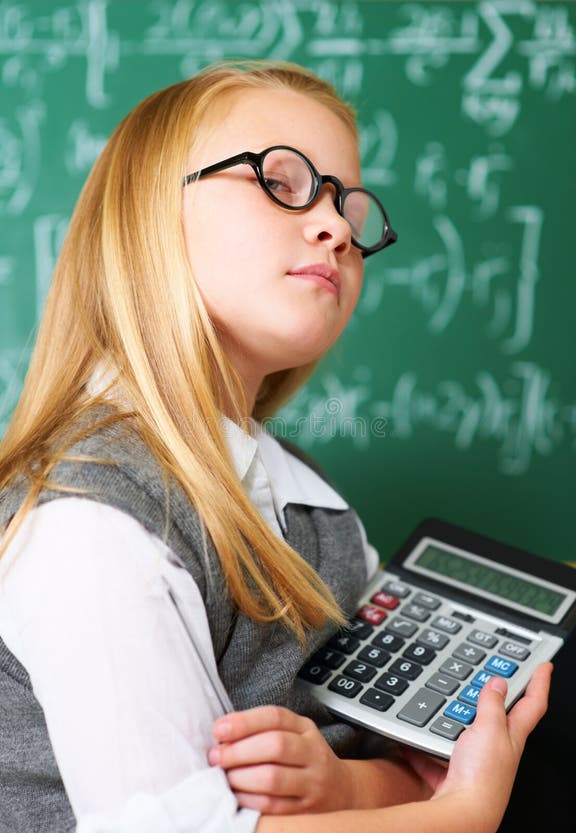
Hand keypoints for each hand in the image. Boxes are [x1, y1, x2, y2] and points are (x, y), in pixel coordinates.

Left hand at [209, 705, 349, 813]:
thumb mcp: (292, 734)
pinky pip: (273, 805)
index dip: (244, 721)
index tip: (218, 729)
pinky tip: (236, 795)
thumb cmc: (304, 758)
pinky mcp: (306, 809)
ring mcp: (312, 781)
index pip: (275, 717)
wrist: (340, 790)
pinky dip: (249, 800)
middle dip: (239, 751)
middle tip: (216, 756)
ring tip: (224, 777)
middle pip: (275, 746)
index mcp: (305, 728)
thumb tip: (223, 732)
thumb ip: (262, 730)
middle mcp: (312, 751)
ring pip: (273, 777)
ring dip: (241, 777)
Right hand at [403, 662, 551, 827]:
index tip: (544, 667)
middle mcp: (497, 749)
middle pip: (496, 717)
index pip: (533, 703)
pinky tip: (411, 739)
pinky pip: (436, 753)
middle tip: (482, 677)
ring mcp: (475, 762)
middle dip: (487, 698)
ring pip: (463, 733)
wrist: (461, 813)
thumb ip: (491, 704)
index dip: (540, 683)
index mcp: (512, 735)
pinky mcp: (454, 774)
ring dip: (450, 721)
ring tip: (437, 708)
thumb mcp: (489, 729)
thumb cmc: (483, 777)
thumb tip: (497, 682)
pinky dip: (423, 746)